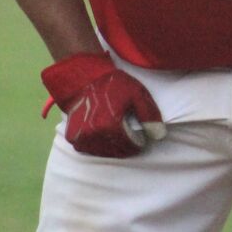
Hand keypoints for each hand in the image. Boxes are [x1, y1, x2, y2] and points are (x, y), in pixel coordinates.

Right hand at [40, 52, 165, 157]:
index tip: (140, 133)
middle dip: (127, 144)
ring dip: (113, 146)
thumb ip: (150, 115)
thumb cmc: (112, 84)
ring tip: (116, 131)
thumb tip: (159, 136)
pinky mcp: (73, 138)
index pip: (131, 146)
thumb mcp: (136, 94)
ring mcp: (82, 138)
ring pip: (104, 152)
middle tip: (129, 131)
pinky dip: (98, 145)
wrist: (82, 78)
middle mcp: (94, 135)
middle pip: (118, 151)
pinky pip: (89, 150)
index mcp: (110, 126)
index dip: (139, 140)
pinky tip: (103, 134)